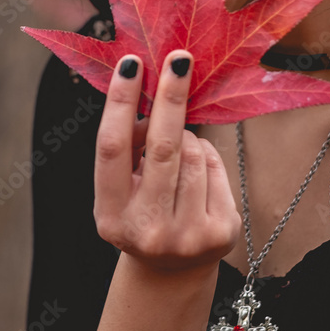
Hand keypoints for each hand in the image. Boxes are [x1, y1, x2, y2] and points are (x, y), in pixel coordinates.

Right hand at [94, 51, 240, 275]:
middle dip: (172, 97)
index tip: (131, 63)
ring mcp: (186, 236)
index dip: (121, 102)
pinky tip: (196, 172)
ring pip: (193, 153)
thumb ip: (127, 148)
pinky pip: (215, 168)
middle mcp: (146, 229)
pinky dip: (206, 157)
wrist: (171, 271)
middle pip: (163, 147)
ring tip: (177, 150)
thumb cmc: (141, 211)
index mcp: (109, 214)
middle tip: (180, 59)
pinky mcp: (219, 234)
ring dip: (188, 137)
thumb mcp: (121, 188)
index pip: (112, 147)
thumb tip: (148, 93)